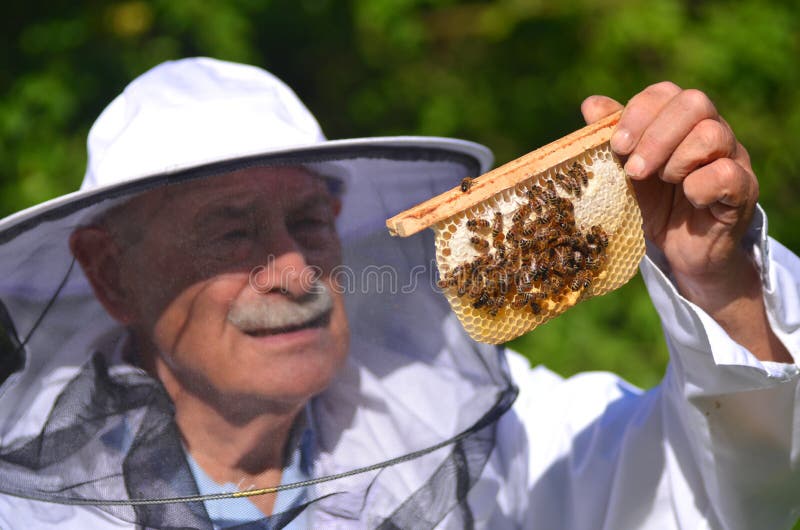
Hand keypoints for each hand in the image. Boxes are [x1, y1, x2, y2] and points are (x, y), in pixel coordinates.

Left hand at [581, 82, 757, 305]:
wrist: (680, 251)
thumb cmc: (654, 204)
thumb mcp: (625, 173)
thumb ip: (612, 139)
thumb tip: (592, 105)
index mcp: (681, 122)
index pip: (665, 93)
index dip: (638, 113)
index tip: (617, 145)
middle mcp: (712, 130)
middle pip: (694, 103)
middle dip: (655, 137)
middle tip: (634, 170)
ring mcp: (733, 157)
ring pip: (711, 134)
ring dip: (675, 161)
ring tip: (664, 183)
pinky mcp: (743, 188)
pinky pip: (726, 173)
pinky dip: (699, 187)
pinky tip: (689, 199)